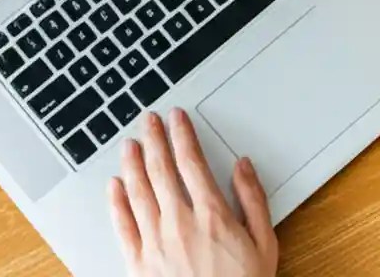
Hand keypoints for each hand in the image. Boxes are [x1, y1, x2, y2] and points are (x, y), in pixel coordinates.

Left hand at [108, 109, 277, 276]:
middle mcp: (179, 224)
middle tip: (148, 120)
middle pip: (160, 169)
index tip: (177, 118)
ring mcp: (155, 243)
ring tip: (130, 143)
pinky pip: (123, 225)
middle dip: (154, 139)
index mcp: (212, 215)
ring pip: (137, 191)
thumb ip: (254, 200)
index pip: (191, 162)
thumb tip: (243, 166)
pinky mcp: (138, 264)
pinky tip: (115, 185)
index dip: (182, 134)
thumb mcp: (265, 243)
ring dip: (132, 162)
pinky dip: (117, 202)